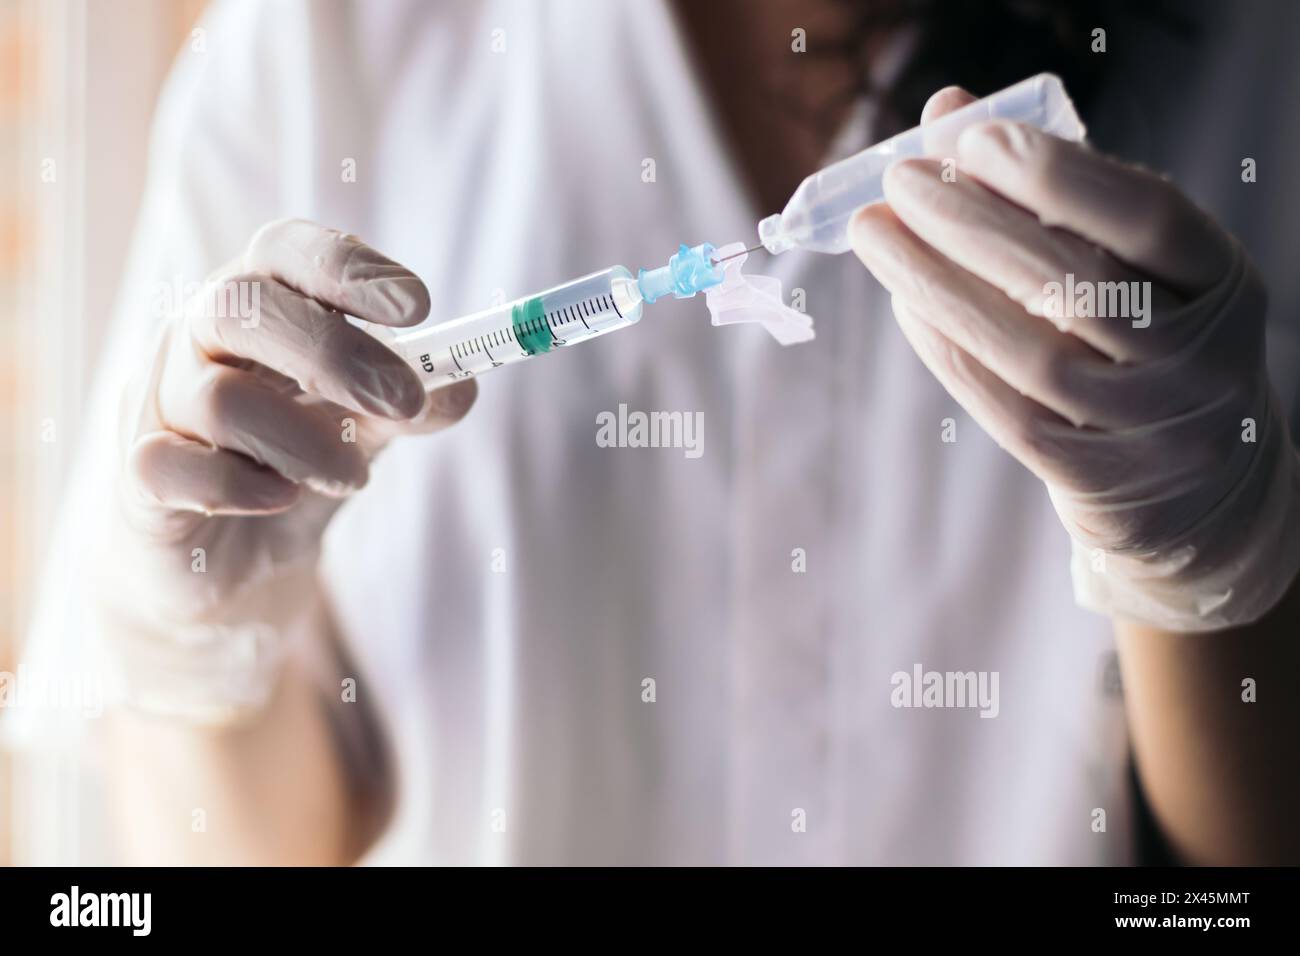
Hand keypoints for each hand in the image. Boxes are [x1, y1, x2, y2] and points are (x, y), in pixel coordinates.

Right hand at [99, 219, 475, 716]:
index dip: (346, 269)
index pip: (282, 251)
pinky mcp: (140, 479)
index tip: (418, 306)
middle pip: (242, 306)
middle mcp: (194, 338)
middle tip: (404, 401)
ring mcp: (157, 405)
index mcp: (256, 302)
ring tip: (353, 476)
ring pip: (218, 398)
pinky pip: (169, 468)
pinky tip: (281, 500)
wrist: (232, 560)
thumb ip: (412, 401)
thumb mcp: (368, 423)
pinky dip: (238, 486)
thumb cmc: (297, 459)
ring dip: (305, 441)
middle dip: (335, 353)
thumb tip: (461, 387)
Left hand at [851, 87, 1299, 630]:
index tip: (971, 137)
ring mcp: (1138, 421)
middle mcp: (1193, 357)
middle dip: (971, 223)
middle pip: (1073, 285)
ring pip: (1027, 351)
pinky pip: (999, 402)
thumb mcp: (1137, 256)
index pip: (1147, 219)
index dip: (1056, 175)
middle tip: (901, 180)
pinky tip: (904, 299)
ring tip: (876, 232)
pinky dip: (944, 344)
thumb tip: (947, 112)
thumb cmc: (1148, 328)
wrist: (1189, 471)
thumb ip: (1056, 183)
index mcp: (1220, 281)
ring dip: (936, 283)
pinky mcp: (1082, 468)